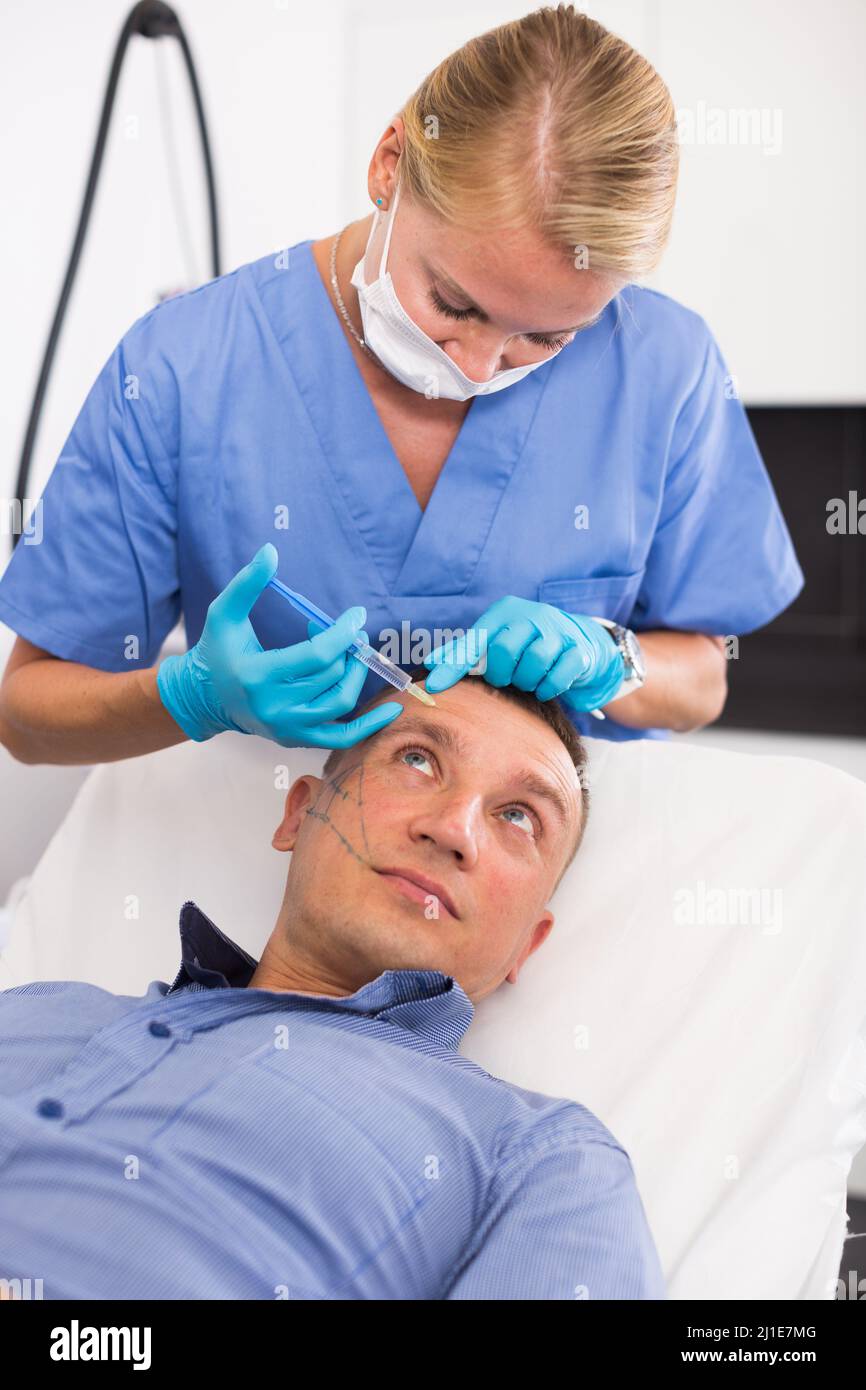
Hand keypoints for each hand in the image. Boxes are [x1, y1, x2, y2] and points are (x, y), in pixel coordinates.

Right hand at [157, 544, 402, 747]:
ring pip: (340, 701)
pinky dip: (368, 726)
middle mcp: (274, 706)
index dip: (343, 633)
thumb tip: (270, 550)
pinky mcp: (296, 738)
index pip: (316, 655)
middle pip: (332, 675)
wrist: (206, 698)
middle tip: (351, 632)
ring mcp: (287, 727)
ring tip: (357, 653)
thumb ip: (247, 582)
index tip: (357, 615)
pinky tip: (392, 710)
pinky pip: (341, 737)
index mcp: (258, 675)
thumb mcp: (223, 613)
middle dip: (348, 649)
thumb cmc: (217, 650)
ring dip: (358, 674)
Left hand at [423, 595, 624, 711]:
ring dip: (527, 681)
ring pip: (533, 663)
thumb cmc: (527, 643)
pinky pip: (557, 677)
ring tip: (528, 679)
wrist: (579, 642)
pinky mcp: (579, 650)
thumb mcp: (496, 640)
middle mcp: (532, 615)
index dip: (454, 665)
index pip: (475, 640)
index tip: (434, 686)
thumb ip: (465, 652)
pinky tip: (545, 686)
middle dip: (501, 674)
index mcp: (506, 611)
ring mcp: (559, 631)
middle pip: (504, 650)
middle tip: (507, 678)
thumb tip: (431, 663)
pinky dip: (547, 688)